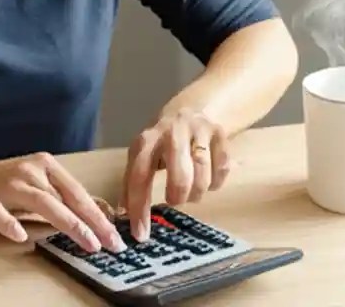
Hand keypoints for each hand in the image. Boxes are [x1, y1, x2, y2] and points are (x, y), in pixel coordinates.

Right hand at [0, 151, 126, 252]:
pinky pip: (0, 214)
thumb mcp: (36, 186)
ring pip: (43, 203)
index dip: (99, 214)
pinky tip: (21, 236)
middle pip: (66, 198)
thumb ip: (64, 197)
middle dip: (92, 222)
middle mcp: (29, 171)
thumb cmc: (0, 186)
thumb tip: (101, 211)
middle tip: (110, 243)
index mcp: (44, 165)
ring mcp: (7, 185)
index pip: (77, 191)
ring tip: (86, 242)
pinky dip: (11, 225)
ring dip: (68, 224)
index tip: (116, 234)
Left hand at [121, 109, 232, 241]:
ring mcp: (198, 131)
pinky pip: (222, 170)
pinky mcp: (220, 134)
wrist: (195, 108)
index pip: (139, 176)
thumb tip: (122, 214)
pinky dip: (216, 182)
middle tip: (175, 199)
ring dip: (197, 192)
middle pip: (179, 177)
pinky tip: (208, 178)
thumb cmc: (163, 142)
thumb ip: (132, 183)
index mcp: (146, 141)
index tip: (141, 235)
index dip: (139, 207)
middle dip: (178, 196)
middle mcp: (171, 132)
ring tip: (191, 190)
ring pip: (203, 176)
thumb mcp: (143, 155)